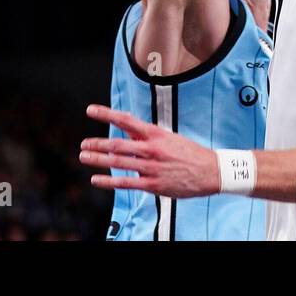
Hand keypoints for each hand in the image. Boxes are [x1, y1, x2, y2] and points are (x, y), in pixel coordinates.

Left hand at [79, 104, 220, 197]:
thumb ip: (147, 136)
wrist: (211, 171)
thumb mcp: (169, 137)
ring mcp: (151, 167)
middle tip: (83, 143)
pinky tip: (96, 179)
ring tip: (84, 156)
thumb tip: (128, 129)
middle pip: (118, 143)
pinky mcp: (153, 184)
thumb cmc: (189, 153)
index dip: (106, 114)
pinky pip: (126, 183)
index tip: (90, 110)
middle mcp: (151, 148)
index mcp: (155, 134)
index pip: (126, 120)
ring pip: (119, 162)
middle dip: (98, 143)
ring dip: (98, 159)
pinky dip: (108, 181)